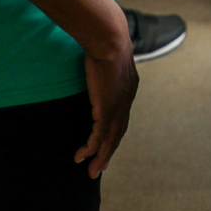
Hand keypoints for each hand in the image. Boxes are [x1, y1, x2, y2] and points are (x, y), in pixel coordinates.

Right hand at [75, 38, 138, 178]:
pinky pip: (98, 135)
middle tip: (100, 167)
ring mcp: (118, 106)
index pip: (122, 115)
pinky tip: (82, 156)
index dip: (115, 131)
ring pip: (110, 139)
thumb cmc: (105, 39)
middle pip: (119, 132)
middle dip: (109, 151)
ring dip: (101, 157)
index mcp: (128, 88)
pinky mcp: (106, 109)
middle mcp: (126, 100)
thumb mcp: (107, 54)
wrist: (109, 39)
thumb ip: (103, 61)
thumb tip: (94, 53)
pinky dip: (91, 148)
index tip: (107, 144)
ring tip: (91, 171)